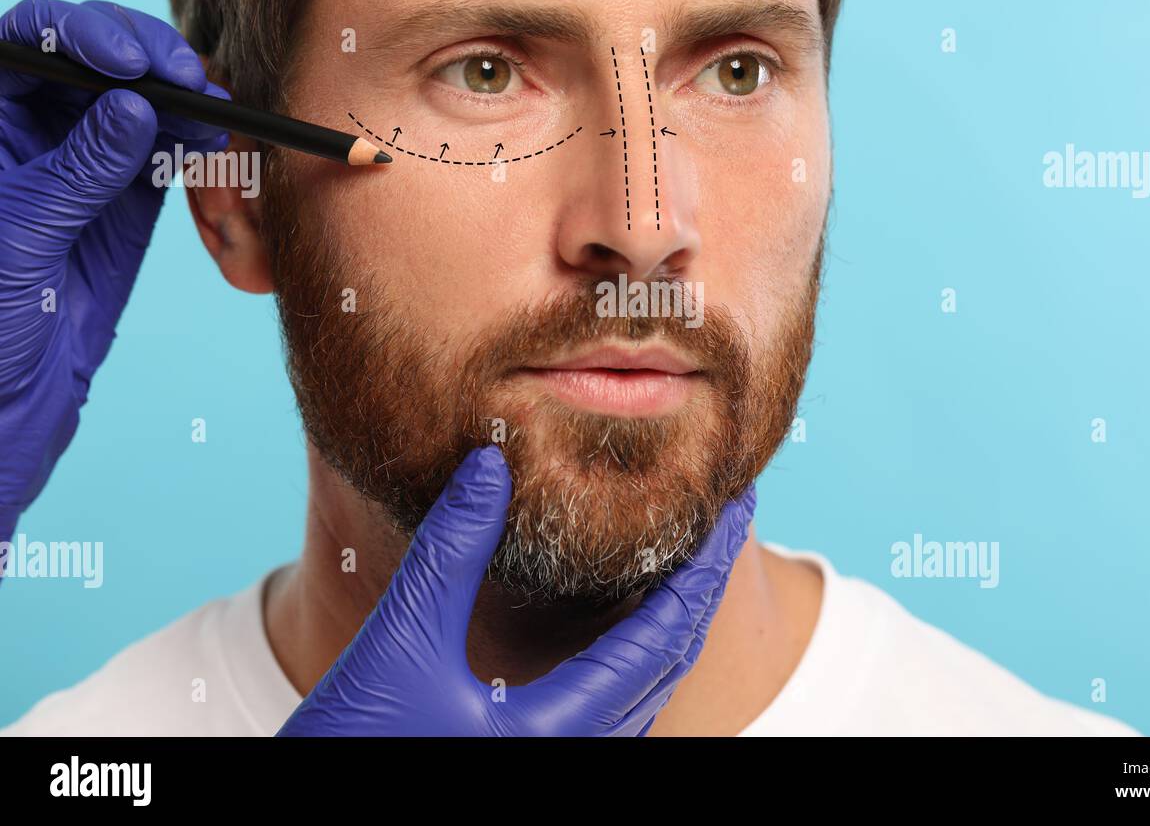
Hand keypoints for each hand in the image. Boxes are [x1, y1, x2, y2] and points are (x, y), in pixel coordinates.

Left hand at [0, 0, 228, 542]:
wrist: (8, 396)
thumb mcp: (22, 238)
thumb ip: (78, 169)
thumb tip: (133, 104)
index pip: (23, 40)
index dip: (76, 32)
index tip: (125, 62)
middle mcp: (28, 126)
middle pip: (90, 55)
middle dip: (145, 57)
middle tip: (190, 80)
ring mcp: (83, 159)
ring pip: (138, 97)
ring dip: (180, 96)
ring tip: (216, 113)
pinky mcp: (125, 197)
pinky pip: (165, 148)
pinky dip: (194, 140)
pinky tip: (215, 142)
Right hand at [277, 446, 756, 735]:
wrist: (308, 816)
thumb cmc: (352, 746)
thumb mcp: (399, 644)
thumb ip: (449, 554)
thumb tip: (491, 463)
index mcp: (558, 735)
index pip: (662, 636)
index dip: (703, 565)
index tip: (736, 506)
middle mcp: (576, 762)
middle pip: (669, 668)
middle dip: (700, 588)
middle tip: (725, 520)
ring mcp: (558, 772)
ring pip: (645, 698)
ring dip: (671, 626)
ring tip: (681, 564)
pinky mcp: (530, 769)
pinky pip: (613, 717)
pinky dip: (633, 662)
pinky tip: (617, 633)